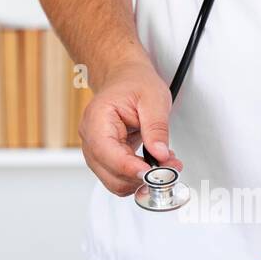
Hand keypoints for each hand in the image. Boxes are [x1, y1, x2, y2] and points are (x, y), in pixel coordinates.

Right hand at [79, 59, 182, 195]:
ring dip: (141, 180)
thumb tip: (160, 154)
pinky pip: (120, 177)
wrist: (125, 78)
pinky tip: (154, 165)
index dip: (130, 168)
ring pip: (115, 182)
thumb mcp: (154, 98)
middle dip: (141, 177)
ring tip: (165, 166)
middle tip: (169, 169)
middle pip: (110, 175)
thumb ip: (157, 128)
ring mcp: (97, 151)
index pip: (108, 154)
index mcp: (98, 120)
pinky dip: (139, 177)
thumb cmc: (134, 83)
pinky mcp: (107, 158)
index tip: (152, 173)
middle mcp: (91, 139)